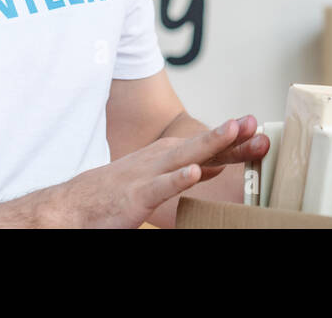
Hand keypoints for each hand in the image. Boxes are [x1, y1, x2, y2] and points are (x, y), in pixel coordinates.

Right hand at [54, 116, 268, 227]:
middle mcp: (161, 159)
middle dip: (231, 135)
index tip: (260, 131)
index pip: (209, 146)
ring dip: (210, 143)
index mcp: (168, 155)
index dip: (236, 139)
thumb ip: (188, 169)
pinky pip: (160, 186)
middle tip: (256, 124)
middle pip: (203, 146)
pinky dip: (177, 178)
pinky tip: (195, 172)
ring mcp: (148, 175)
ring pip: (185, 156)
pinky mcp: (136, 195)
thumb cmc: (116, 190)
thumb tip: (218, 162)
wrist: (72, 205)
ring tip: (234, 131)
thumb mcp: (157, 176)